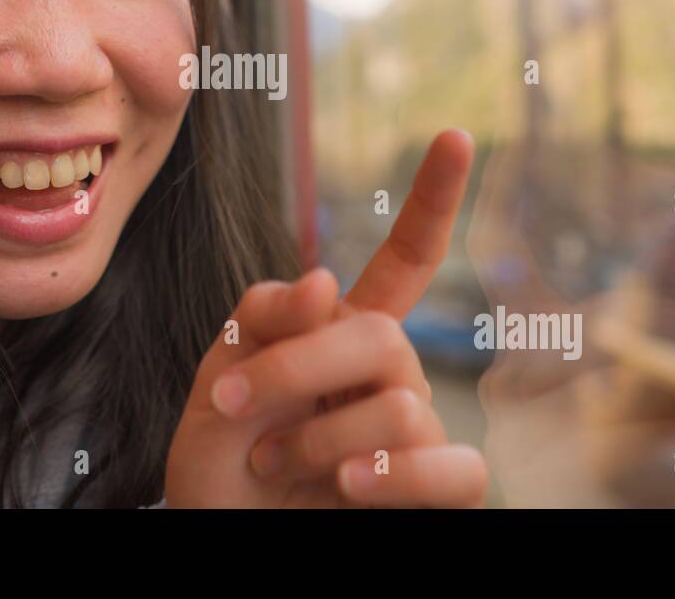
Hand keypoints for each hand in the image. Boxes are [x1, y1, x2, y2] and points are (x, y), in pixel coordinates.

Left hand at [164, 129, 487, 506]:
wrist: (222, 538)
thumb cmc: (223, 464)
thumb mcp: (219, 378)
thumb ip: (264, 322)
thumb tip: (328, 282)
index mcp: (347, 334)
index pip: (405, 260)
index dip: (432, 201)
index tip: (455, 136)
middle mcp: (393, 376)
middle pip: (379, 338)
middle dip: (298, 368)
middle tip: (234, 402)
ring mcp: (419, 434)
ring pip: (403, 407)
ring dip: (319, 440)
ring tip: (275, 465)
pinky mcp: (438, 490)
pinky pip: (455, 470)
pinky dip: (394, 479)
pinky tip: (345, 487)